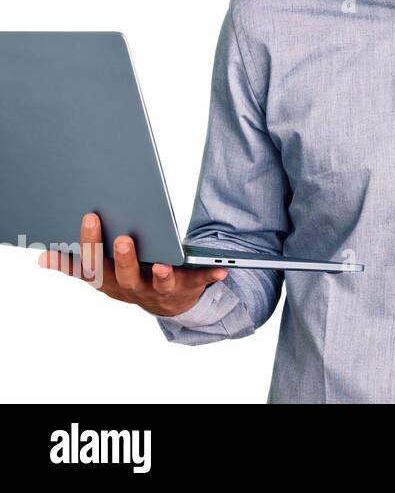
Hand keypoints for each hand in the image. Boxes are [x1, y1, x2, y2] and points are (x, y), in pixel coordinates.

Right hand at [35, 212, 227, 316]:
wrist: (167, 303)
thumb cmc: (130, 278)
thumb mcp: (102, 274)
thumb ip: (76, 265)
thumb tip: (44, 256)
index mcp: (109, 281)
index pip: (94, 264)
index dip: (90, 244)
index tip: (91, 216)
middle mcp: (132, 288)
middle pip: (125, 276)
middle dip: (123, 258)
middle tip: (123, 238)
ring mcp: (159, 290)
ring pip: (159, 283)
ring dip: (162, 274)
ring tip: (163, 263)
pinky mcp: (187, 289)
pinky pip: (200, 282)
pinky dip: (210, 275)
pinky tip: (223, 269)